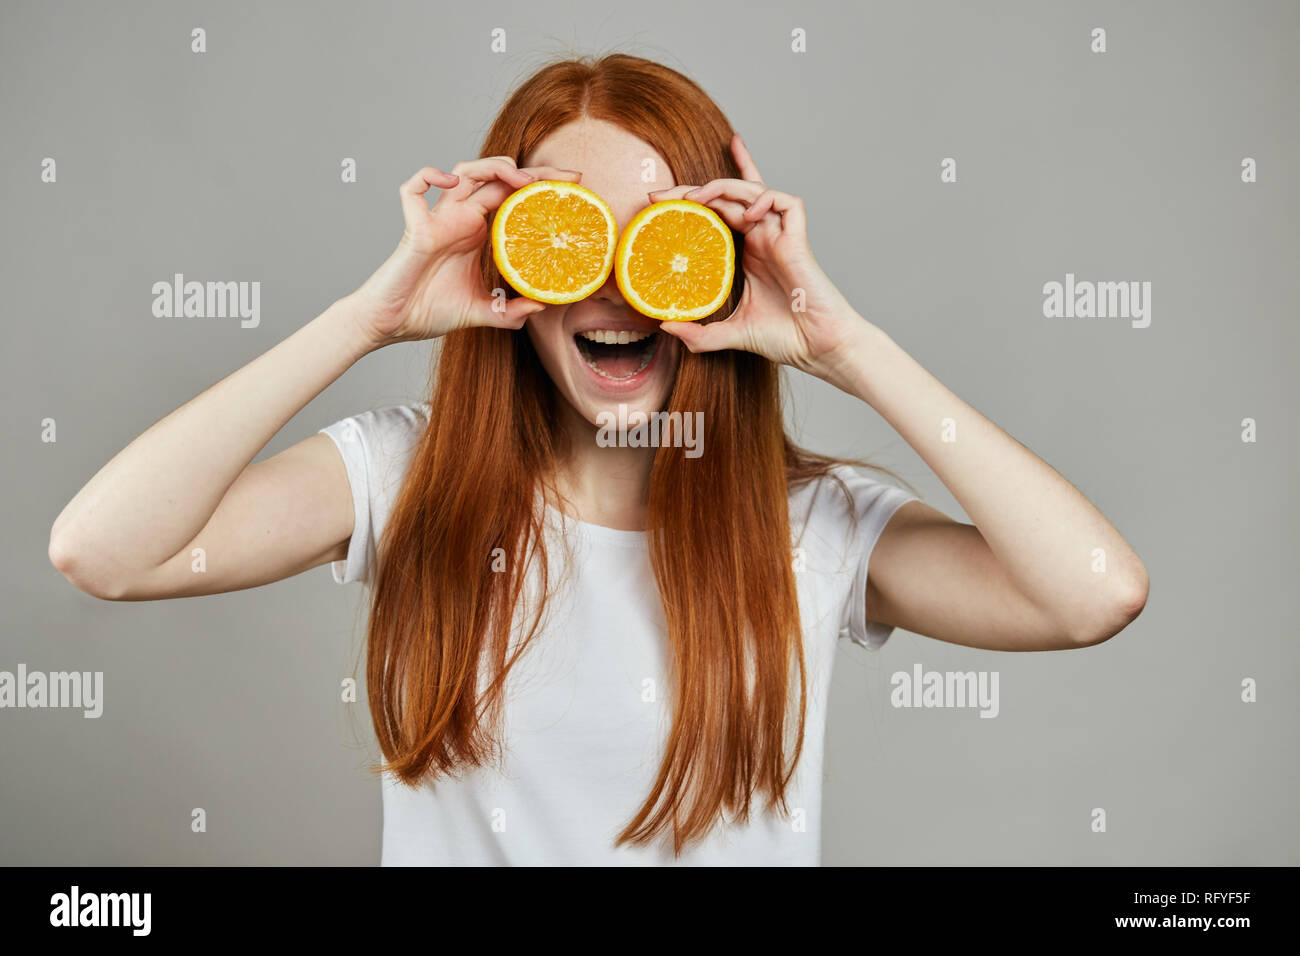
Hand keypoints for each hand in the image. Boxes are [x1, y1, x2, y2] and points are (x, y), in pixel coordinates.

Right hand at [349, 158, 581, 346]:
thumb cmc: (429, 312)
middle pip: (497, 178)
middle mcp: (460, 219)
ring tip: (519, 177)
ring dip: (492, 166)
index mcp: (477, 232)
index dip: (541, 187)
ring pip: (463, 171)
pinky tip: (451, 181)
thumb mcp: (482, 312)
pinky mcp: (414, 227)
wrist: (393, 324)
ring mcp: (438, 219)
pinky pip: (413, 189)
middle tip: (567, 178)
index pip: (513, 196)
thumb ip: (510, 311)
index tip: (573, 189)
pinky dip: (429, 176)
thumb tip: (542, 306)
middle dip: (532, 172)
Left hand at [652, 135, 868, 384]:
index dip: (694, 197)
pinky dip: (766, 199)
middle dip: (694, 188)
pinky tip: (748, 214)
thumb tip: (663, 325)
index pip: (720, 211)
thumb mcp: (730, 334)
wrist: (816, 348)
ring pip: (754, 191)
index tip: (658, 200)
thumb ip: (698, 334)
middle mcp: (762, 238)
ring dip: (723, 186)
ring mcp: (780, 236)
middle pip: (729, 195)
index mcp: (747, 252)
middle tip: (660, 194)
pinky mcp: (798, 240)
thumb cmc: (784, 338)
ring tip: (695, 198)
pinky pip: (787, 203)